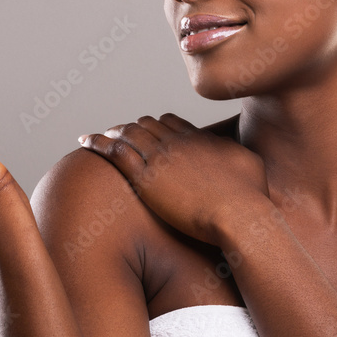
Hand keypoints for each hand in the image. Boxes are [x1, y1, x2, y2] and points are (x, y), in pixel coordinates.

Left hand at [77, 113, 270, 245]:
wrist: (239, 214)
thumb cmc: (251, 198)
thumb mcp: (251, 165)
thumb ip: (237, 153)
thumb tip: (235, 151)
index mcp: (200, 139)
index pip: (172, 123)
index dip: (158, 125)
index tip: (150, 131)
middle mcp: (178, 141)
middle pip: (147, 124)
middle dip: (133, 127)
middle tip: (122, 133)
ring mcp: (160, 156)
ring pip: (128, 133)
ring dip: (113, 131)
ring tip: (102, 134)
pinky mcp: (146, 176)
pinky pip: (114, 151)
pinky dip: (97, 142)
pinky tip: (85, 140)